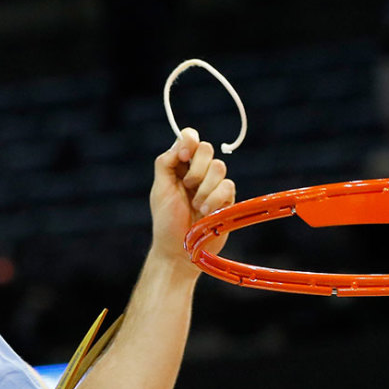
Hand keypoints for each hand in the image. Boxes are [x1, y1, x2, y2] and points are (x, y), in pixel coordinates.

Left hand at [150, 128, 235, 265]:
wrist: (180, 250)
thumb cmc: (166, 222)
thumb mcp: (160, 190)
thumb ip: (165, 163)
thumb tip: (180, 144)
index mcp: (179, 166)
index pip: (189, 138)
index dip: (189, 141)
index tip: (183, 158)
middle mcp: (197, 172)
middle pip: (206, 148)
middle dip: (197, 168)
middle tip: (187, 186)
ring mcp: (213, 184)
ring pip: (219, 167)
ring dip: (205, 188)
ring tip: (196, 206)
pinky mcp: (227, 198)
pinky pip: (228, 185)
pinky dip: (215, 199)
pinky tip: (207, 213)